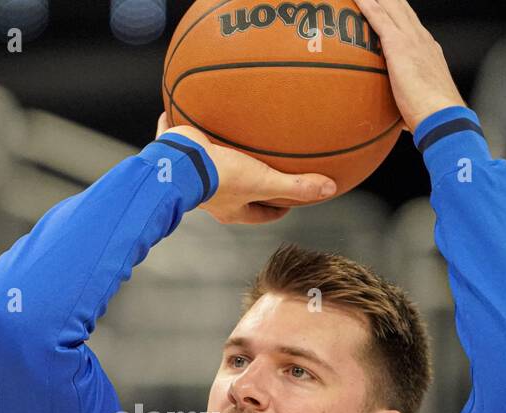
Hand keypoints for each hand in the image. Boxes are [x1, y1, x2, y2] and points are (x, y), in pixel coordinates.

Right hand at [155, 112, 334, 224]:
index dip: (278, 209)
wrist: (178, 165)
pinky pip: (176, 136)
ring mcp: (193, 174)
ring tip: (233, 139)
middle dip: (251, 183)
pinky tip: (184, 105)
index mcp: (232, 207)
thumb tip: (331, 188)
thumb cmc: (220, 178)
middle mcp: (211, 194)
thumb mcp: (264, 182)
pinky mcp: (174, 153)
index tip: (290, 201)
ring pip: (209, 166)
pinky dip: (178, 124)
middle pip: (237, 192)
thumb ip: (296, 186)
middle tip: (268, 171)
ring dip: (221, 156)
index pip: (261, 214)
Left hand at [356, 0, 464, 132]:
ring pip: (390, 6)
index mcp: (427, 50)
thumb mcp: (418, 105)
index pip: (410, 24)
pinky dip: (367, 5)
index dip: (398, 12)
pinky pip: (378, 18)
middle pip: (400, 8)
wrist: (442, 116)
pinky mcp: (399, 45)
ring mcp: (411, 39)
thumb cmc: (432, 118)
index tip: (387, 5)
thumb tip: (398, 121)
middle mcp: (421, 39)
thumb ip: (406, 104)